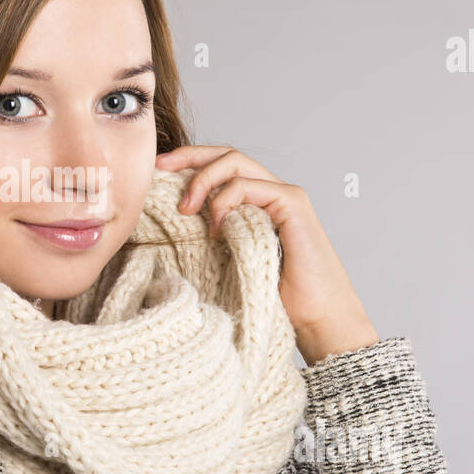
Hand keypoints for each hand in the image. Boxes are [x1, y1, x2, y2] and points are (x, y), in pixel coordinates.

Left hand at [155, 146, 379, 366]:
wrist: (315, 319)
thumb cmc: (275, 298)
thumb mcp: (228, 261)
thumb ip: (211, 235)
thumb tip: (169, 223)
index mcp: (257, 203)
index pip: (222, 166)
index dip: (189, 162)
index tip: (157, 171)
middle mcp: (272, 192)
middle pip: (227, 154)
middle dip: (189, 156)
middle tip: (159, 169)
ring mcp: (284, 196)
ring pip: (236, 162)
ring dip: (203, 180)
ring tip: (185, 210)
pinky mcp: (292, 204)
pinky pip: (249, 186)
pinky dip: (225, 201)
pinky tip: (215, 229)